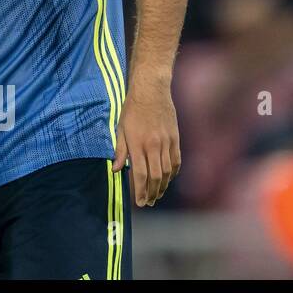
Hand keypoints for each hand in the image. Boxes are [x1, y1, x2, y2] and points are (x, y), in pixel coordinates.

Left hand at [113, 73, 180, 206]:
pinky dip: (172, 173)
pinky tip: (167, 179)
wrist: (152, 90)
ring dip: (162, 186)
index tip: (139, 202)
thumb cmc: (132, 109)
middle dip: (151, 193)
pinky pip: (176, 161)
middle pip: (155, 177)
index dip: (140, 190)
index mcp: (138, 144)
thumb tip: (116, 170)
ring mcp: (167, 142)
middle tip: (147, 202)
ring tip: (156, 195)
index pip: (140, 174)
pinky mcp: (176, 139)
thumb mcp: (120, 128)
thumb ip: (119, 151)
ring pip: (167, 172)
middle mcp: (154, 145)